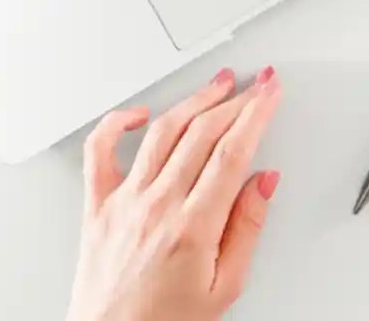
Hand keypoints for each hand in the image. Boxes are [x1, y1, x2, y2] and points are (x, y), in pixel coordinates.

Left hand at [66, 67, 283, 320]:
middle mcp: (156, 206)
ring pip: (162, 131)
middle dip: (236, 99)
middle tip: (257, 83)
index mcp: (192, 227)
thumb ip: (247, 228)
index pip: (232, 152)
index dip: (256, 113)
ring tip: (217, 85)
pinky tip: (139, 113)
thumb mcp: (225, 285)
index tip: (271, 92)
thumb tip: (263, 182)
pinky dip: (116, 123)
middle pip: (202, 133)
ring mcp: (123, 201)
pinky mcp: (97, 206)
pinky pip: (99, 151)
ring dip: (194, 100)